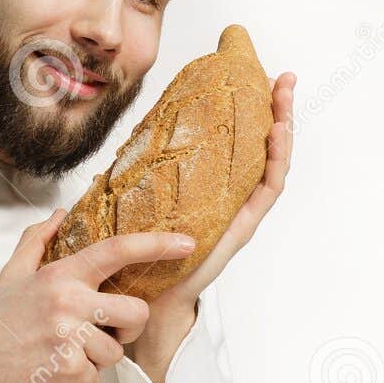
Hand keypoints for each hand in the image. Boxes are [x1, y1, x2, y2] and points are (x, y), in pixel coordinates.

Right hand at [0, 210, 196, 382]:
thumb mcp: (13, 274)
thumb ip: (38, 241)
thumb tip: (60, 215)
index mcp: (61, 276)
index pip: (116, 251)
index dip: (156, 245)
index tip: (185, 243)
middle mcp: (69, 304)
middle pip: (136, 312)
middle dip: (127, 325)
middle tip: (103, 329)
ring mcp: (70, 339)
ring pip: (116, 351)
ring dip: (96, 357)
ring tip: (65, 352)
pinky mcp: (69, 370)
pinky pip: (97, 376)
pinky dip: (80, 378)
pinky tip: (55, 369)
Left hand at [130, 71, 296, 364]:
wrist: (144, 304)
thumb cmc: (137, 260)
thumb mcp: (132, 210)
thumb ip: (127, 187)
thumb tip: (97, 167)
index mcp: (208, 193)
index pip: (234, 146)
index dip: (246, 113)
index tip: (252, 78)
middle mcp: (229, 201)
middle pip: (261, 149)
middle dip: (275, 111)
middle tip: (283, 78)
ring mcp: (238, 214)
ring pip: (270, 166)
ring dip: (282, 129)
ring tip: (285, 97)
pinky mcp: (238, 230)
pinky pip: (265, 193)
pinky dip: (274, 163)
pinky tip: (275, 137)